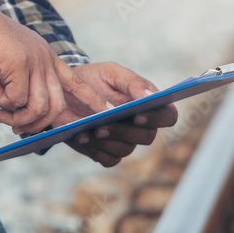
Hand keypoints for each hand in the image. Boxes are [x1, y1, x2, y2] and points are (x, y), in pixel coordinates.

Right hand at [0, 0, 107, 133]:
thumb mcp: (11, 64)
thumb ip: (22, 84)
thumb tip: (20, 111)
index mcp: (47, 57)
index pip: (76, 80)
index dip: (91, 98)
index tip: (106, 110)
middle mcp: (45, 59)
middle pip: (57, 105)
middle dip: (38, 123)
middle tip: (17, 126)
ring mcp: (34, 62)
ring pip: (38, 107)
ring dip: (18, 117)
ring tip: (1, 114)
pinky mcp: (19, 65)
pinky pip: (17, 100)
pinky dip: (3, 102)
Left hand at [58, 62, 178, 166]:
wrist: (65, 92)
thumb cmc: (93, 79)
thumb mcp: (111, 72)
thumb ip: (133, 82)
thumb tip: (151, 97)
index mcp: (148, 103)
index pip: (168, 116)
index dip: (157, 119)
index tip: (138, 115)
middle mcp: (140, 125)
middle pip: (147, 137)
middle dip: (124, 131)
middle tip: (102, 125)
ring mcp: (124, 140)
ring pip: (126, 149)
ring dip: (107, 141)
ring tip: (88, 130)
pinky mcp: (106, 151)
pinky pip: (109, 159)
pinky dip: (96, 150)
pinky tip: (82, 137)